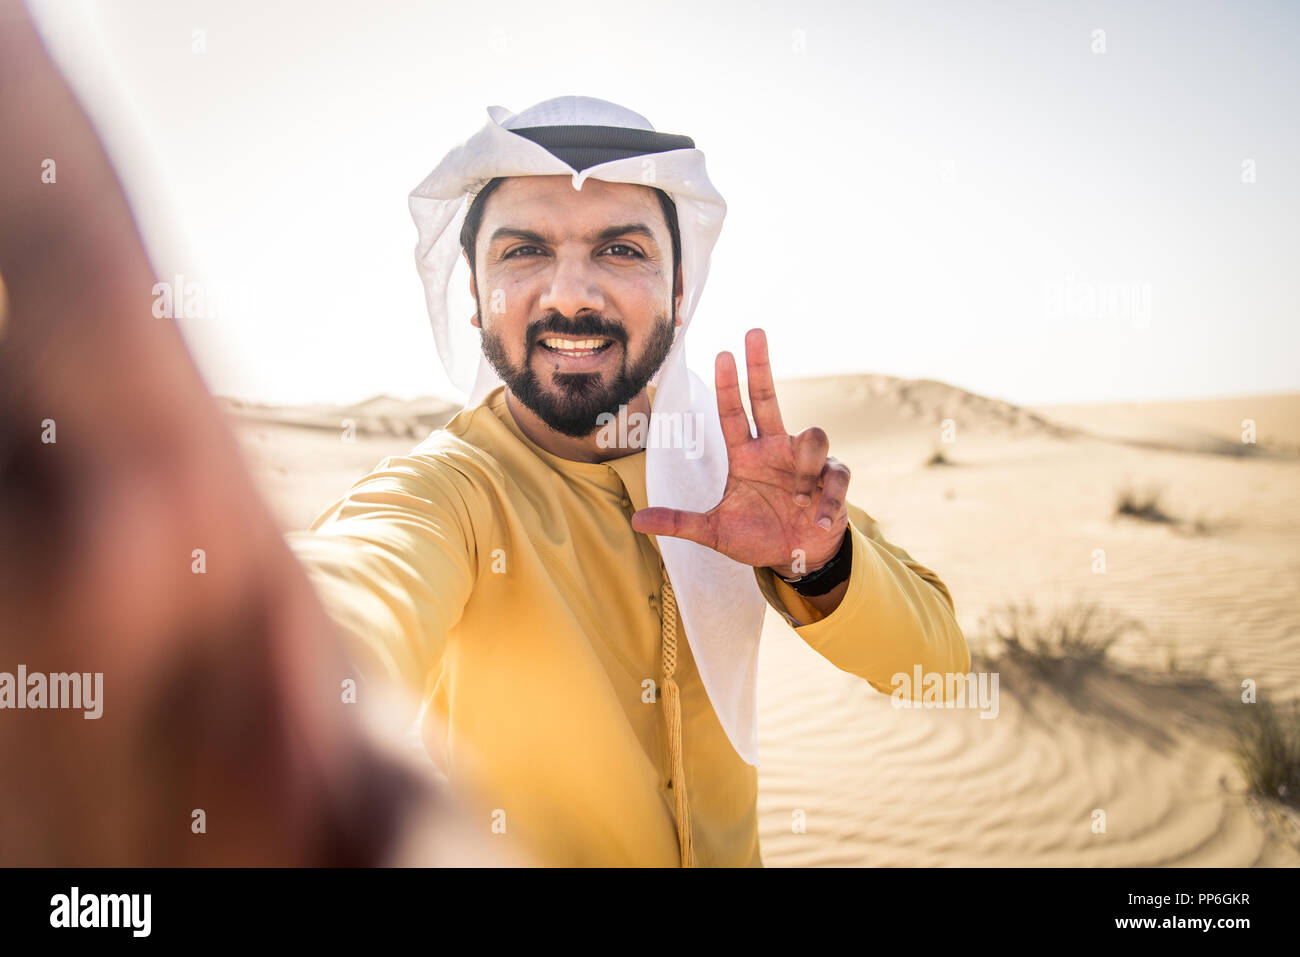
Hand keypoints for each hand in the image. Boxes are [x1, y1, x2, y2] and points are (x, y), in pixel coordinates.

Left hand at [631, 328, 850, 577]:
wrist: (797, 556)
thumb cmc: (756, 536)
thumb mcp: (715, 531)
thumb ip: (680, 523)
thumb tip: (636, 520)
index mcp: (746, 456)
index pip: (734, 413)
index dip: (729, 385)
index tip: (723, 353)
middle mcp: (774, 449)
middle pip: (768, 398)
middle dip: (761, 365)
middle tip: (753, 331)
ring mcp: (805, 462)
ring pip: (811, 437)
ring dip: (804, 471)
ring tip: (799, 502)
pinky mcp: (831, 480)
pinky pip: (835, 476)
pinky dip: (829, 501)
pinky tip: (820, 521)